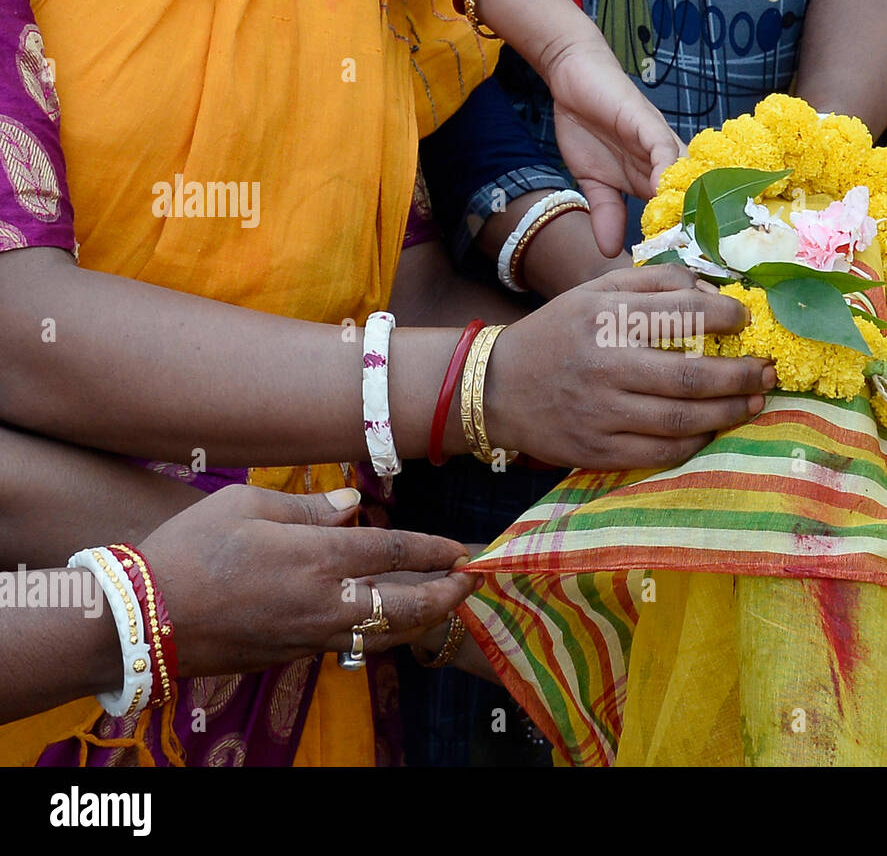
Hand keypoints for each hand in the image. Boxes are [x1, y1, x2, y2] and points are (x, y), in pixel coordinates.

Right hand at [141, 485, 478, 676]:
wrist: (142, 619)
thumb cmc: (189, 549)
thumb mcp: (245, 505)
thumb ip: (307, 506)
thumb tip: (353, 504)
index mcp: (317, 557)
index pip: (394, 553)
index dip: (433, 550)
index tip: (459, 550)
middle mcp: (325, 602)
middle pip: (406, 605)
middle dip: (446, 596)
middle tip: (471, 584)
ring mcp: (311, 636)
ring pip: (385, 634)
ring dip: (422, 620)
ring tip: (446, 606)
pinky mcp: (293, 656)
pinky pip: (353, 645)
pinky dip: (383, 633)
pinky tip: (390, 620)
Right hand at [487, 264, 776, 469]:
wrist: (497, 387)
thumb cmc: (559, 332)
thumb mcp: (596, 292)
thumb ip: (654, 283)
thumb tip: (712, 290)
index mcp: (606, 318)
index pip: (682, 315)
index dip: (726, 316)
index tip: (746, 319)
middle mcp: (605, 365)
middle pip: (692, 377)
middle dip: (741, 375)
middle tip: (768, 371)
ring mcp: (601, 413)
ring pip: (682, 420)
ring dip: (728, 413)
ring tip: (755, 402)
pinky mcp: (597, 451)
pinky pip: (660, 453)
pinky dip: (695, 443)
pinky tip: (713, 430)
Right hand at [543, 37, 686, 256]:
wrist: (573, 78)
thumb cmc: (587, 126)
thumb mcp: (593, 182)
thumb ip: (605, 213)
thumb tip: (609, 250)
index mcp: (654, 180)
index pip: (677, 213)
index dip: (684, 238)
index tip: (688, 270)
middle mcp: (665, 164)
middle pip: (691, 198)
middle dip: (700, 227)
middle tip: (707, 261)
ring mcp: (659, 143)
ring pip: (685, 177)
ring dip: (690, 203)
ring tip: (693, 233)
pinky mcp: (647, 124)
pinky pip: (664, 149)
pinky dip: (667, 170)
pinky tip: (665, 192)